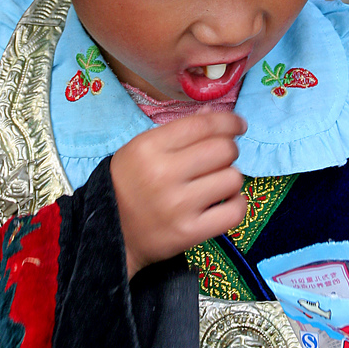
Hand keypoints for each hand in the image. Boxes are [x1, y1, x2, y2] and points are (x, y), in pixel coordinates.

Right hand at [110, 110, 247, 278]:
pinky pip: (234, 211)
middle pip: (223, 149)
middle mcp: (163, 174)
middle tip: (220, 158)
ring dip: (230, 177)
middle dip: (228, 150)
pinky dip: (237, 203)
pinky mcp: (189, 232)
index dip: (229, 121)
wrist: (110, 230)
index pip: (203, 125)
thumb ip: (178, 130)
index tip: (238, 125)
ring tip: (216, 182)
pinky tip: (226, 201)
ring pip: (233, 178)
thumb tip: (213, 114)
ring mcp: (178, 205)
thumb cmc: (128, 184)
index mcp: (149, 147)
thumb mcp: (142, 149)